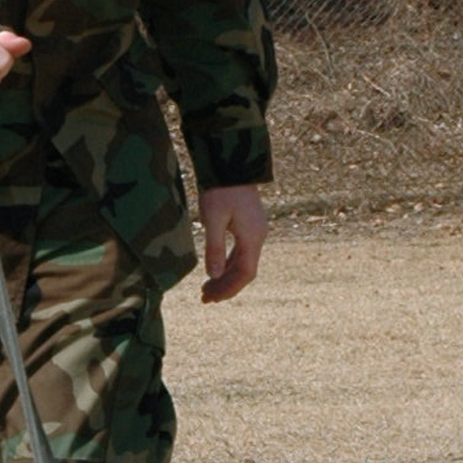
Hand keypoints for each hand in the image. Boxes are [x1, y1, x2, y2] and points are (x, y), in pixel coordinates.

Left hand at [198, 183, 268, 302]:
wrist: (230, 164)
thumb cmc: (220, 190)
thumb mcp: (213, 219)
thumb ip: (214, 248)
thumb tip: (213, 276)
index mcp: (252, 237)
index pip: (245, 274)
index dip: (228, 289)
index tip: (211, 298)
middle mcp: (258, 236)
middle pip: (245, 271)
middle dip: (226, 286)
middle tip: (205, 298)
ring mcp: (255, 230)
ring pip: (243, 262)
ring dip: (226, 277)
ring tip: (207, 288)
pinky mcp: (249, 225)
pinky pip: (241, 252)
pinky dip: (228, 264)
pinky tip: (216, 269)